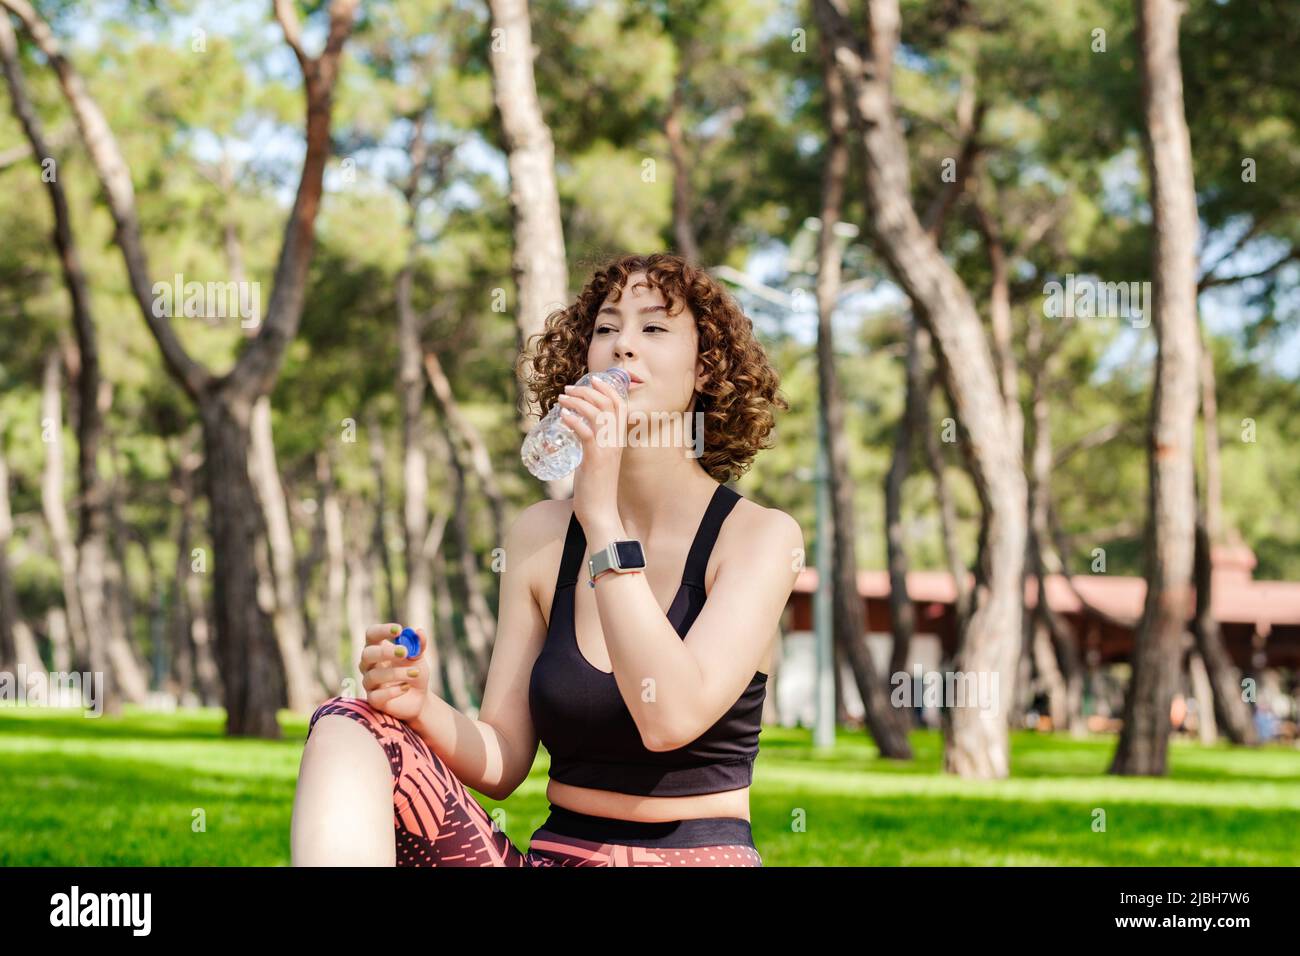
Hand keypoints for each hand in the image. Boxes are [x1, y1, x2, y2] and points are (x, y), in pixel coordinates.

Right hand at [360, 623, 430, 722]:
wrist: (419, 698)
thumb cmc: (414, 673)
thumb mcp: (419, 658)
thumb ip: (419, 645)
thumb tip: (419, 632)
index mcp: (377, 648)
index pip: (372, 634)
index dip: (382, 630)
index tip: (399, 630)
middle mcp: (368, 664)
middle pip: (367, 654)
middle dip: (385, 652)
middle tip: (404, 652)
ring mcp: (369, 682)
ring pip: (374, 675)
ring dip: (397, 673)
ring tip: (415, 673)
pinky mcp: (373, 700)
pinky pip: (377, 695)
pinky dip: (394, 690)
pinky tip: (407, 687)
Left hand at [556, 375, 626, 531]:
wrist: (601, 513)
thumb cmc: (596, 489)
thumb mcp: (597, 461)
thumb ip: (591, 445)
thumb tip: (574, 431)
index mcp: (618, 440)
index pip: (620, 406)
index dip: (608, 389)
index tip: (593, 379)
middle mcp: (616, 442)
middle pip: (607, 404)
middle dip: (587, 391)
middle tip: (567, 390)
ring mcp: (607, 450)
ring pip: (597, 414)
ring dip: (578, 402)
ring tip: (561, 399)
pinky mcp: (595, 459)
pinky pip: (586, 433)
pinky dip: (574, 421)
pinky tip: (563, 417)